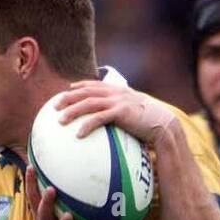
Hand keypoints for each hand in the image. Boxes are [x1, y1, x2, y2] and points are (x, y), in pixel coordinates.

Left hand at [54, 80, 176, 145]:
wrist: (165, 125)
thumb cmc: (152, 123)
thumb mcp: (137, 112)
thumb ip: (125, 111)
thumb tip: (118, 121)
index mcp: (119, 90)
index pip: (95, 84)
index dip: (80, 85)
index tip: (68, 89)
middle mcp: (116, 93)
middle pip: (86, 92)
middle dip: (68, 97)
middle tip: (54, 106)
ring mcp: (118, 101)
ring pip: (88, 103)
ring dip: (72, 111)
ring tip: (60, 121)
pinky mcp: (121, 113)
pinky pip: (99, 118)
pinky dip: (87, 125)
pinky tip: (78, 134)